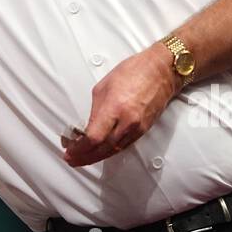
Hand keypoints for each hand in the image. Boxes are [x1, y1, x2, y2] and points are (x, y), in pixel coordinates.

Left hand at [64, 45, 177, 166]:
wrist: (161, 72)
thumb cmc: (133, 72)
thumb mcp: (103, 87)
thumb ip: (95, 111)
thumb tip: (88, 127)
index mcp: (114, 108)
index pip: (94, 137)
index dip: (79, 148)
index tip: (70, 150)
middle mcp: (127, 121)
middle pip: (103, 149)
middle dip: (84, 157)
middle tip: (72, 159)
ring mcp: (137, 128)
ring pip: (114, 151)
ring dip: (96, 157)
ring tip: (82, 158)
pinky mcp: (143, 130)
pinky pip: (124, 146)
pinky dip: (110, 151)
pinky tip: (100, 152)